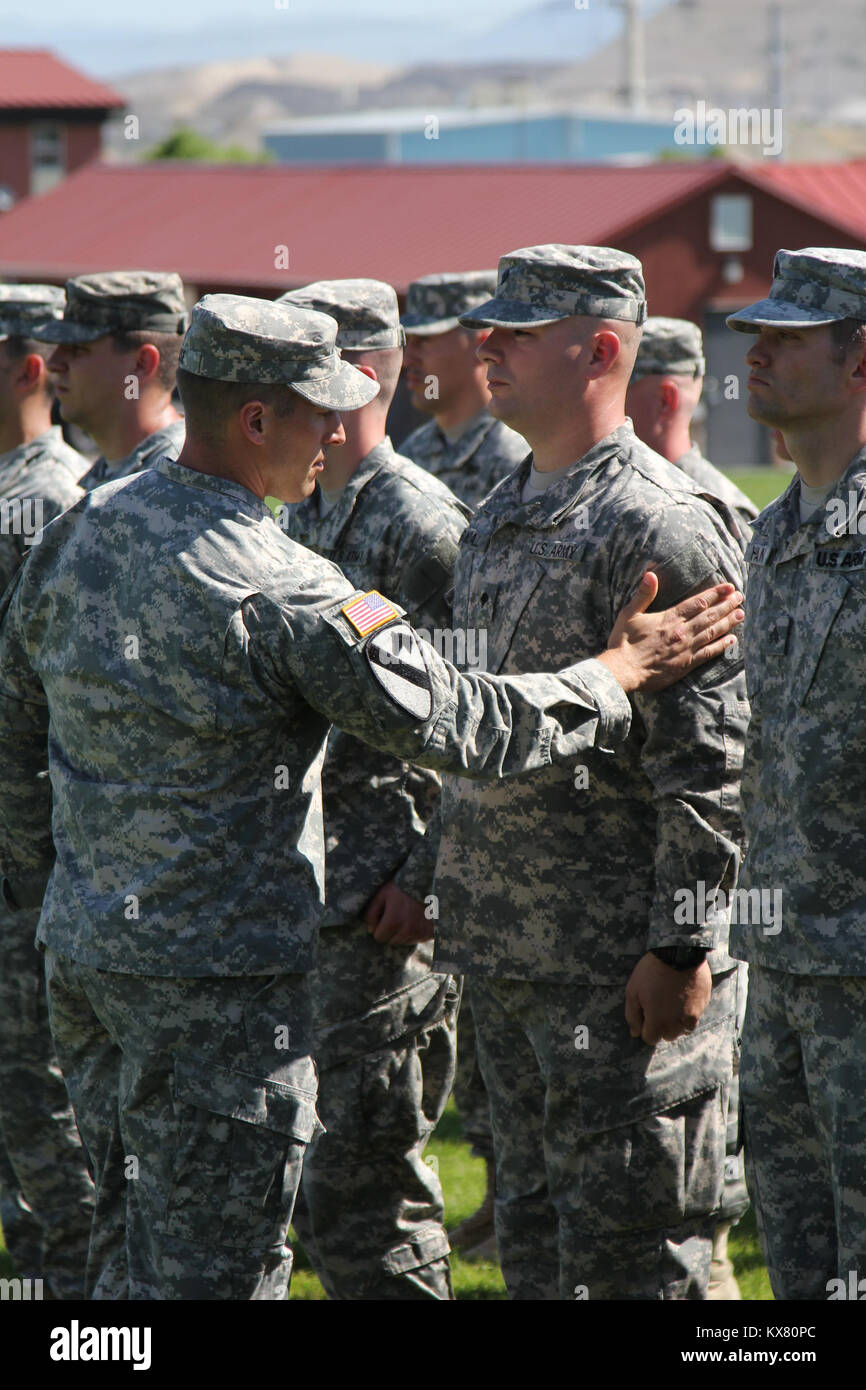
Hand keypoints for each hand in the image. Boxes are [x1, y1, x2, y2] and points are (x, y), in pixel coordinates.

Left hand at [364, 881, 434, 945]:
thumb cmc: (402, 887)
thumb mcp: (382, 894)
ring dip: (401, 933)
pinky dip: (413, 932)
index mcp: (393, 921)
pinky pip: (416, 939)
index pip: (379, 937)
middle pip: (391, 941)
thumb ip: (371, 912)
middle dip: (390, 931)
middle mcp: (407, 931)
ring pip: (403, 942)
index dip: (379, 927)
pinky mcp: (429, 934)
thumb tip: (370, 929)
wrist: (429, 883)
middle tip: (396, 915)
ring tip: (406, 916)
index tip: (384, 916)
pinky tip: (415, 919)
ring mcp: (419, 933)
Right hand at [598, 572, 743, 692]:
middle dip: (726, 605)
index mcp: (669, 618)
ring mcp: (686, 648)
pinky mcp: (686, 664)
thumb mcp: (629, 614)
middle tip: (740, 597)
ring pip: (712, 632)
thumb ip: (643, 594)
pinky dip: (722, 646)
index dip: (715, 594)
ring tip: (741, 613)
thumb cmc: (624, 642)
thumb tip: (650, 574)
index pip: (697, 602)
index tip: (728, 587)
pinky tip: (732, 640)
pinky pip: (708, 653)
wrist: (623, 670)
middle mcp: (682, 631)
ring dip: (728, 622)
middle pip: (709, 615)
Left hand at [625, 951, 711, 1045]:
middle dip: (661, 1025)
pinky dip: (689, 1010)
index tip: (645, 1012)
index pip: (650, 1038)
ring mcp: (693, 1014)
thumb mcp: (633, 991)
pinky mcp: (703, 1004)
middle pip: (668, 1035)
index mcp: (658, 1022)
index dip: (645, 1027)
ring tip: (671, 1001)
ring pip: (684, 1029)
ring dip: (677, 1021)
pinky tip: (683, 995)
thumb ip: (632, 1016)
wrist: (678, 952)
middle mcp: (677, 1023)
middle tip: (658, 1005)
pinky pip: (696, 1015)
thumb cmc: (651, 971)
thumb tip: (635, 1033)